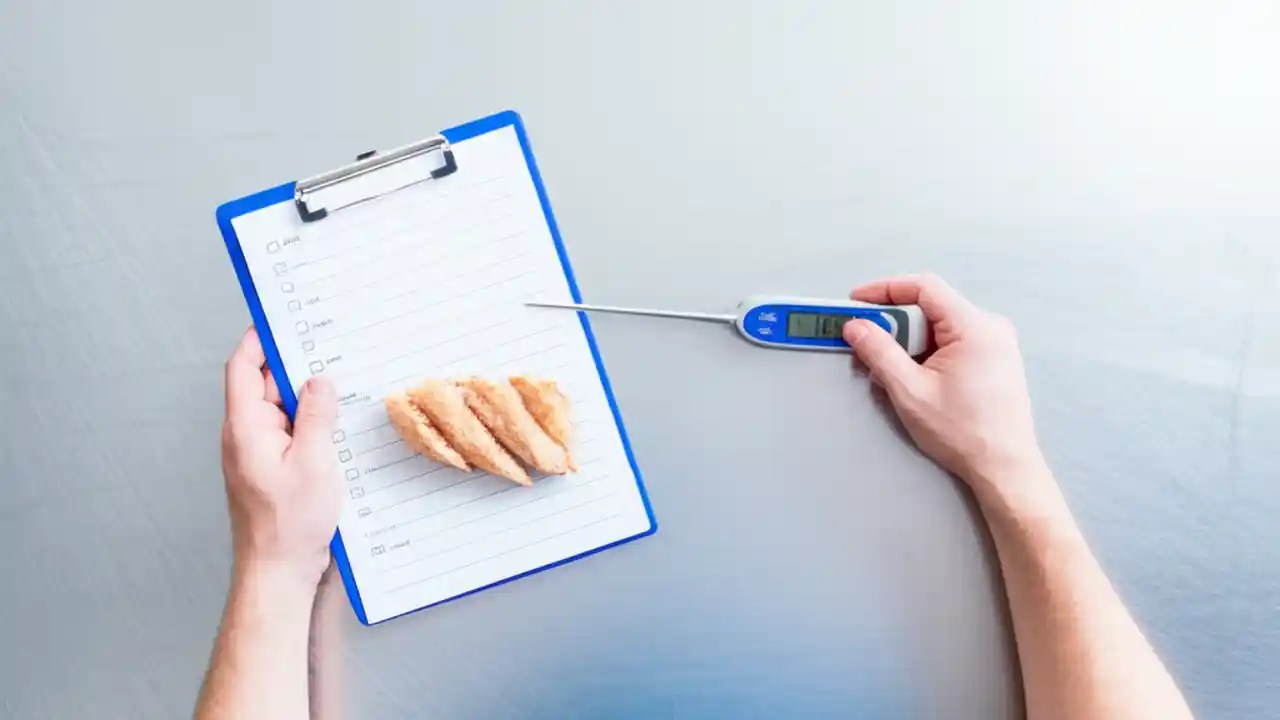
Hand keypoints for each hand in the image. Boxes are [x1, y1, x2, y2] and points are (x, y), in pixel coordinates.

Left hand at [221, 328, 339, 587]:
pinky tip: (334, 425)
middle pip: (264, 386)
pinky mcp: (272, 470)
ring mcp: (257, 454)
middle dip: (292, 366)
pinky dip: (309, 423)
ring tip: (338, 384)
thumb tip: (319, 382)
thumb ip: (317, 416)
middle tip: (326, 347)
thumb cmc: (289, 525)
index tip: (281, 320)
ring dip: (305, 398)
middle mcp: (245, 437)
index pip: (243, 369)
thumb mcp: (314, 462)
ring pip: (280, 410)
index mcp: (246, 428)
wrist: (277, 573)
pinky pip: (289, 433)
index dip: (259, 340)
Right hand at [842, 274, 1048, 507]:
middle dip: (895, 321)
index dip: (885, 289)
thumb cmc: (961, 430)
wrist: (1004, 467)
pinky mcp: (995, 360)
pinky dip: (927, 351)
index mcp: (974, 326)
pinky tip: (912, 376)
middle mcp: (990, 326)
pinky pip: (953, 341)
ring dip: (909, 340)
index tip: (856, 301)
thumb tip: (855, 326)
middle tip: (866, 341)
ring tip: (886, 368)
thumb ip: (879, 352)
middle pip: (932, 306)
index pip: (924, 287)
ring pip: (940, 325)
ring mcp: (996, 343)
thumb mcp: (910, 391)